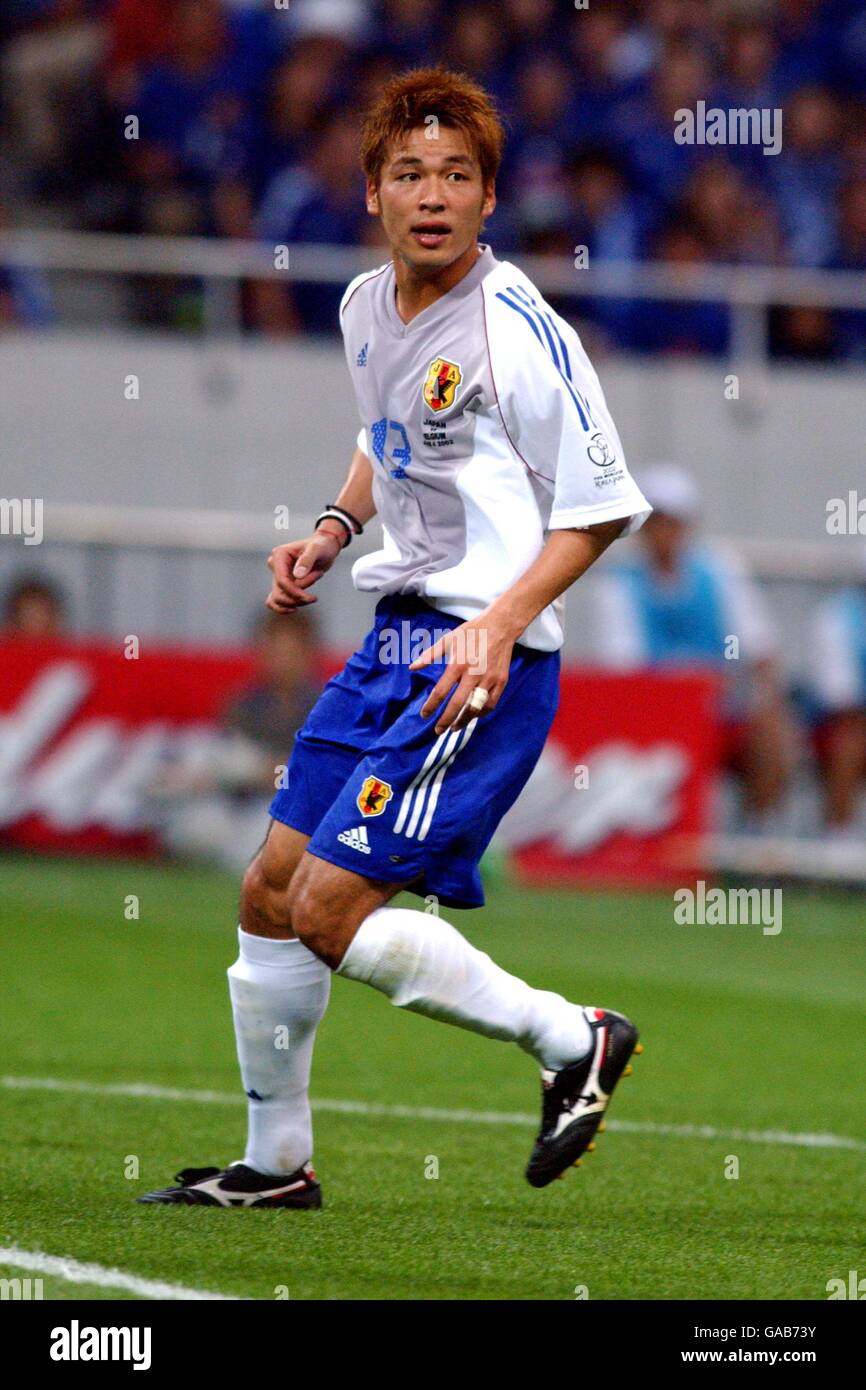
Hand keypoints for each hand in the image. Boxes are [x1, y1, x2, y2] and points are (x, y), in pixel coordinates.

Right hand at [266, 531, 341, 611]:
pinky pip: (275, 601)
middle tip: (314, 597)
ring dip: (295, 602)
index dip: (295, 592)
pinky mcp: (281, 583)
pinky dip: (284, 608)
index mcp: (279, 555)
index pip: (282, 581)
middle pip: (279, 593)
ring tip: (311, 597)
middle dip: (297, 598)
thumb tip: (297, 575)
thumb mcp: (317, 550)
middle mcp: (274, 564)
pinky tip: (297, 608)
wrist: (325, 547)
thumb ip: (307, 560)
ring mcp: (276, 574)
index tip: (311, 598)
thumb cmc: (322, 546)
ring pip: (278, 599)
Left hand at [408, 613, 514, 733]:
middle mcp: (474, 674)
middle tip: (438, 731)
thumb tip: (412, 668)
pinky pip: (490, 704)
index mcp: (458, 664)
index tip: (424, 715)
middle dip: (446, 720)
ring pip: (475, 708)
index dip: (431, 706)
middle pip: (457, 705)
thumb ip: (429, 655)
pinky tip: (472, 716)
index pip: (441, 691)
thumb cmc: (471, 632)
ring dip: (464, 721)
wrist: (500, 626)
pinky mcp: (501, 681)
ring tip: (454, 728)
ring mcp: (489, 679)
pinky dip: (480, 713)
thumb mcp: (448, 640)